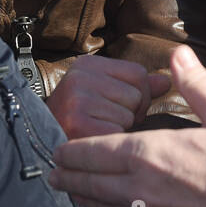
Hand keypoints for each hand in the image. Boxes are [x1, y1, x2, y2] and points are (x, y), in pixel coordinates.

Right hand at [46, 54, 171, 138]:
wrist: (39, 142)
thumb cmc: (80, 118)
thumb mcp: (105, 92)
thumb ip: (138, 86)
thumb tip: (166, 82)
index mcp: (89, 64)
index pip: (139, 75)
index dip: (140, 97)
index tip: (120, 107)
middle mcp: (80, 76)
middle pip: (136, 96)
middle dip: (130, 114)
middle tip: (105, 121)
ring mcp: (77, 99)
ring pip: (129, 116)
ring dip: (120, 129)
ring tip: (97, 129)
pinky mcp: (77, 124)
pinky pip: (118, 133)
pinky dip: (111, 141)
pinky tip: (94, 139)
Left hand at [50, 46, 205, 206]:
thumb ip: (196, 85)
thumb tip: (179, 55)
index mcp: (149, 154)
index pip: (95, 150)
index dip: (73, 150)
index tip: (58, 148)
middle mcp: (138, 189)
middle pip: (90, 182)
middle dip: (68, 174)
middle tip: (54, 170)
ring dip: (83, 196)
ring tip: (71, 191)